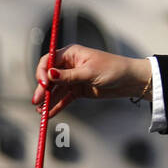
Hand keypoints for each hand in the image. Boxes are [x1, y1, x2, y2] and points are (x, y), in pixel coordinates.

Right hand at [31, 44, 148, 119]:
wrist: (130, 81)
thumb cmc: (113, 69)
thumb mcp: (90, 72)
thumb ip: (69, 75)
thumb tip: (50, 74)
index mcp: (71, 54)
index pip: (48, 61)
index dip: (43, 72)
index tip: (43, 84)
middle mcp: (69, 65)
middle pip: (50, 77)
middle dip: (43, 90)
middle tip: (37, 101)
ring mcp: (73, 78)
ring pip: (56, 90)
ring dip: (48, 100)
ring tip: (41, 112)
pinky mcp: (79, 90)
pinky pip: (65, 98)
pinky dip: (57, 105)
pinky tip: (49, 113)